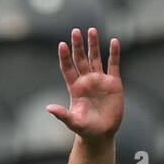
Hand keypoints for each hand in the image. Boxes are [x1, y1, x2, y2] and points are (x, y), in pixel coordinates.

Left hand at [46, 27, 123, 142]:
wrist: (101, 134)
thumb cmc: (85, 129)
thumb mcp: (73, 122)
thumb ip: (62, 114)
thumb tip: (48, 108)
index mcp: (75, 88)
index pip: (68, 68)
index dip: (65, 57)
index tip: (62, 45)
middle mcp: (86, 81)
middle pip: (81, 59)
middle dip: (78, 45)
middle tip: (75, 31)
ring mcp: (100, 80)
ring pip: (96, 58)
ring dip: (93, 45)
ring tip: (91, 30)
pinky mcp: (113, 83)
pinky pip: (113, 64)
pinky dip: (114, 53)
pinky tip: (114, 41)